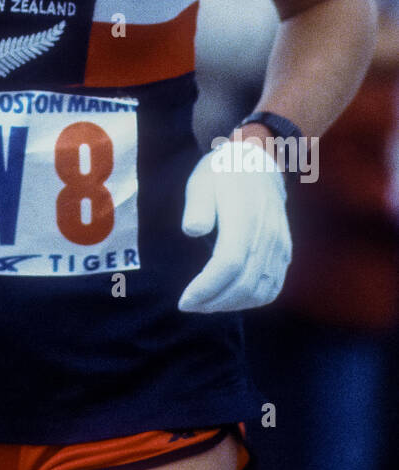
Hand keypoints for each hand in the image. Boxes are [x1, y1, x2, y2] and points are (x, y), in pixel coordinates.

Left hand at [178, 140, 291, 312]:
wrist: (257, 164)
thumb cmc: (223, 174)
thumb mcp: (201, 180)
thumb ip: (197, 205)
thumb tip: (192, 230)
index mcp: (245, 217)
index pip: (228, 264)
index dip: (207, 288)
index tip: (184, 300)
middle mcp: (267, 235)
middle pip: (244, 284)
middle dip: (214, 302)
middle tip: (189, 305)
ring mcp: (279, 245)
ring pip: (261, 291)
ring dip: (232, 305)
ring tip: (206, 304)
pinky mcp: (284, 252)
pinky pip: (273, 287)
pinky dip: (252, 300)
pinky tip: (230, 299)